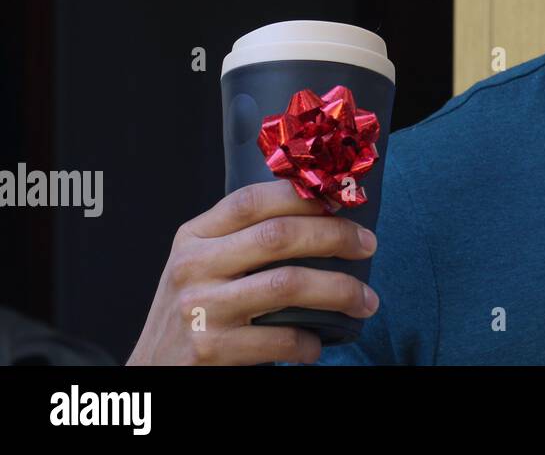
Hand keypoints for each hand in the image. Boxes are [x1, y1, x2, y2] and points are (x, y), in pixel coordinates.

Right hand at [126, 179, 378, 364]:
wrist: (149, 375)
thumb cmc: (190, 315)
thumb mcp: (202, 265)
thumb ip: (244, 240)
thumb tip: (323, 218)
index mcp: (194, 237)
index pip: (253, 199)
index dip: (304, 196)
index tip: (343, 200)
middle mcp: (193, 266)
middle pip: (279, 235)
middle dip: (336, 236)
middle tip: (368, 245)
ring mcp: (200, 308)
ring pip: (288, 283)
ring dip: (340, 291)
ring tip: (365, 301)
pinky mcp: (210, 350)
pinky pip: (279, 339)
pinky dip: (308, 343)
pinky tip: (315, 345)